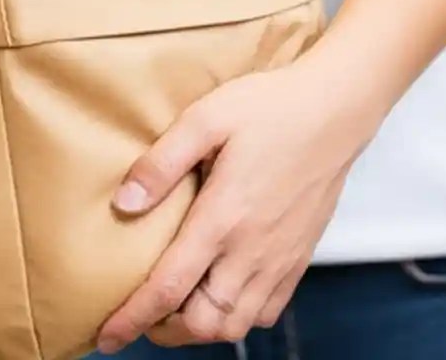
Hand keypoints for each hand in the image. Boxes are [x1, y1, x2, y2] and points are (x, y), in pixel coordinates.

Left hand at [96, 61, 382, 352]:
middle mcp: (254, 250)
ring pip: (237, 325)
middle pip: (205, 324)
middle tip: (139, 312)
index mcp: (223, 219)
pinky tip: (218, 293)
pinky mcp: (300, 257)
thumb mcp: (204, 119)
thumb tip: (123, 204)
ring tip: (173, 307)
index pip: (168, 289)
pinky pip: (267, 310)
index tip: (108, 336)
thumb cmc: (270, 108)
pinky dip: (236, 317)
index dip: (133, 318)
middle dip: (165, 330)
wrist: (337, 109)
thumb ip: (160, 164)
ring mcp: (281, 259)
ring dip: (200, 328)